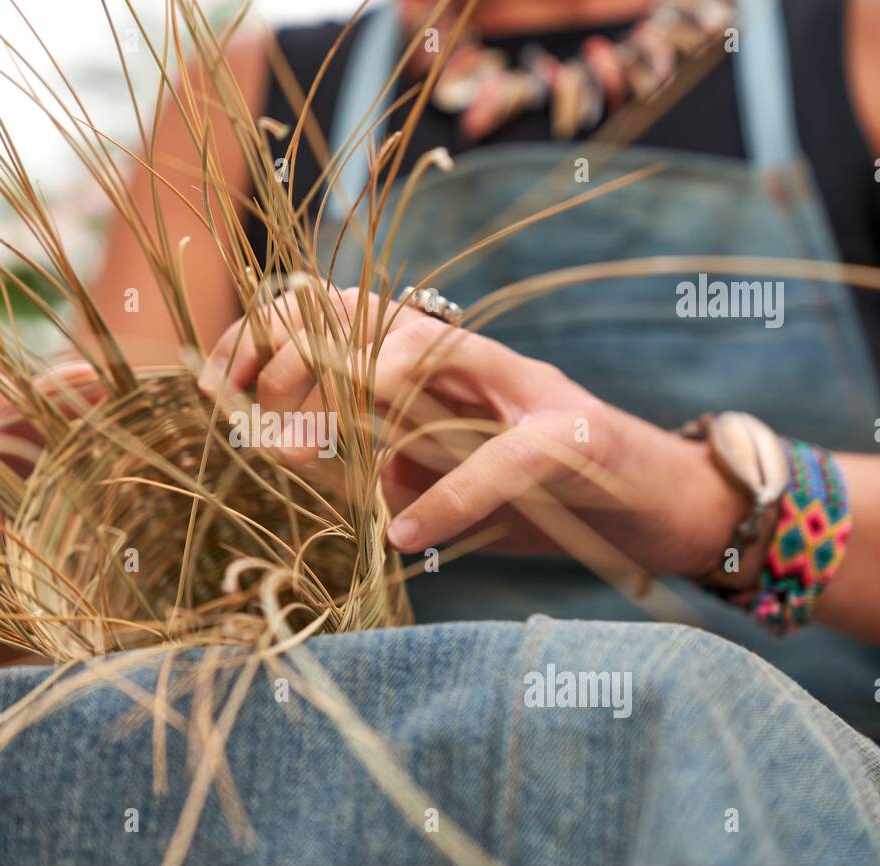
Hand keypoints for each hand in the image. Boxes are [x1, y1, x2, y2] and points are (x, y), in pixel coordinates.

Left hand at [198, 287, 747, 579]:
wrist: (658, 506)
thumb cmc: (543, 493)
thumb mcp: (442, 477)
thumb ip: (379, 461)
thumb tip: (297, 456)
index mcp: (435, 366)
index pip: (341, 315)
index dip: (272, 334)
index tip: (220, 383)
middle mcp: (472, 362)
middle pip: (368, 315)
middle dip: (292, 353)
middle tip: (252, 417)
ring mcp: (524, 389)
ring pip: (433, 351)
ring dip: (356, 393)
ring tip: (302, 452)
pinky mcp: (574, 436)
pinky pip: (504, 456)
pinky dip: (454, 495)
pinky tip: (408, 535)